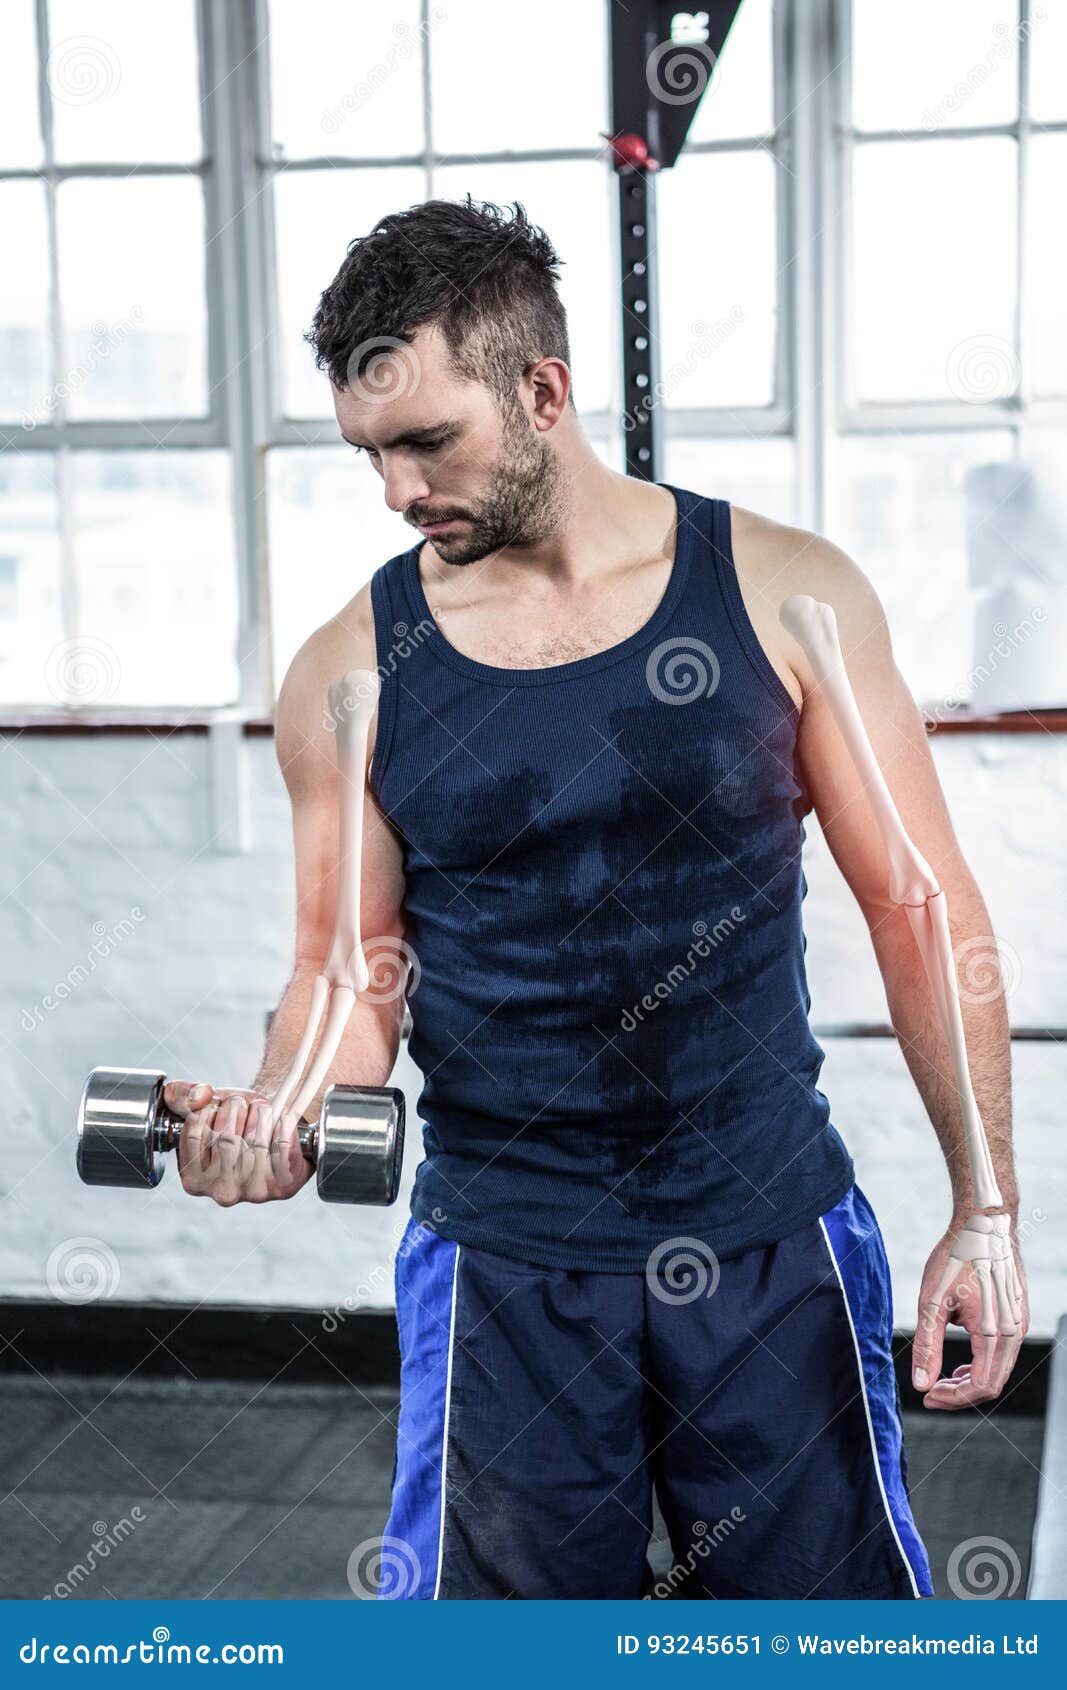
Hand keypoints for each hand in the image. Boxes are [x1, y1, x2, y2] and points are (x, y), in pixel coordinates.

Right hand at [163, 1081, 313, 1204]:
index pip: (196, 1134)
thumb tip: (199, 1096)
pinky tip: (281, 1119)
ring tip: (260, 1108)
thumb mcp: (205, 1107)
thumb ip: (184, 1095)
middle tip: (241, 1103)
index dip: (209, 1109)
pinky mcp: (281, 1186)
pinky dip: (282, 1125)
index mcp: (194, 1180)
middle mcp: (221, 1192)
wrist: (276, 1144)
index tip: (218, 1103)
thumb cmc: (236, 1126)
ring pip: (254, 1141)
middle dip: (235, 1109)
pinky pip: (282, 1147)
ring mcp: (252, 1192)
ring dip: (259, 1114)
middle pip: (225, 1138)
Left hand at [911, 1215, 1028, 1409]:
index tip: (926, 1397)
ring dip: (971, 1379)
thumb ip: (928, 1347)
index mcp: (995, 1334)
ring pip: (999, 1370)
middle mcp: (1015, 1333)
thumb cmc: (956, 1257)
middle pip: (991, 1384)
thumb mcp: (932, 1302)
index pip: (979, 1387)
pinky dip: (983, 1362)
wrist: (985, 1223)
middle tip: (930, 1392)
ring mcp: (1020, 1324)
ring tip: (943, 1378)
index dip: (951, 1398)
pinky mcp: (1019, 1315)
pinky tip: (963, 1359)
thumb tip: (921, 1385)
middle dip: (959, 1394)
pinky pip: (1004, 1353)